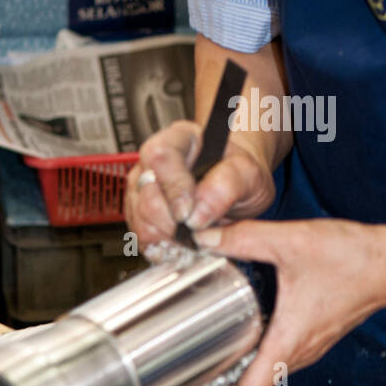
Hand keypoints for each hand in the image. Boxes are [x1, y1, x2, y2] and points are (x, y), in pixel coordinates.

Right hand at [124, 121, 275, 245]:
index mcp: (181, 139)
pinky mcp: (140, 213)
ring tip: (193, 238)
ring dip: (165, 236)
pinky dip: (161, 246)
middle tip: (195, 232)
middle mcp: (155, 161)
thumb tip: (198, 213)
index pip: (161, 156)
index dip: (173, 189)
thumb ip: (227, 185)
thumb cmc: (240, 174)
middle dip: (169, 221)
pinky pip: (140, 235)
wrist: (237, 191)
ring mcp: (143, 187)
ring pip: (138, 216)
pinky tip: (182, 244)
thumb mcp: (248, 173)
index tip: (189, 214)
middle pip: (144, 191)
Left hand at [197, 218, 385, 385]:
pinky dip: (259, 350)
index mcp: (288, 340)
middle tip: (192, 368)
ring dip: (241, 367)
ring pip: (269, 369)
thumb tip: (205, 238)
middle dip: (221, 383)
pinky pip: (282, 352)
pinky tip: (247, 325)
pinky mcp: (318, 333)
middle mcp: (301, 351)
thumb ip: (244, 237)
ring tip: (212, 348)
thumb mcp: (290, 240)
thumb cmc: (352, 258)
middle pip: (255, 385)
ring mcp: (312, 345)